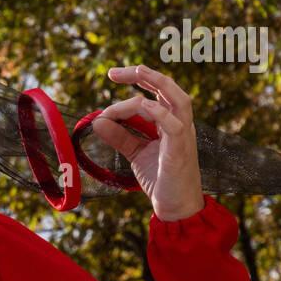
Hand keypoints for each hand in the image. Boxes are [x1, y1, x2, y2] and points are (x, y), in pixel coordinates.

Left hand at [93, 64, 205, 221]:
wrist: (175, 208)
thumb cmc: (160, 178)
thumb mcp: (135, 152)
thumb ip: (119, 136)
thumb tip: (97, 121)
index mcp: (171, 122)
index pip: (157, 92)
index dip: (138, 79)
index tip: (111, 75)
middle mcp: (180, 124)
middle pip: (170, 89)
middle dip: (145, 74)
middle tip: (114, 72)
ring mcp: (183, 136)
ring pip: (179, 100)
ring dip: (157, 85)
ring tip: (135, 75)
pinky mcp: (180, 151)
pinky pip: (175, 125)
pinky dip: (158, 112)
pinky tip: (141, 105)